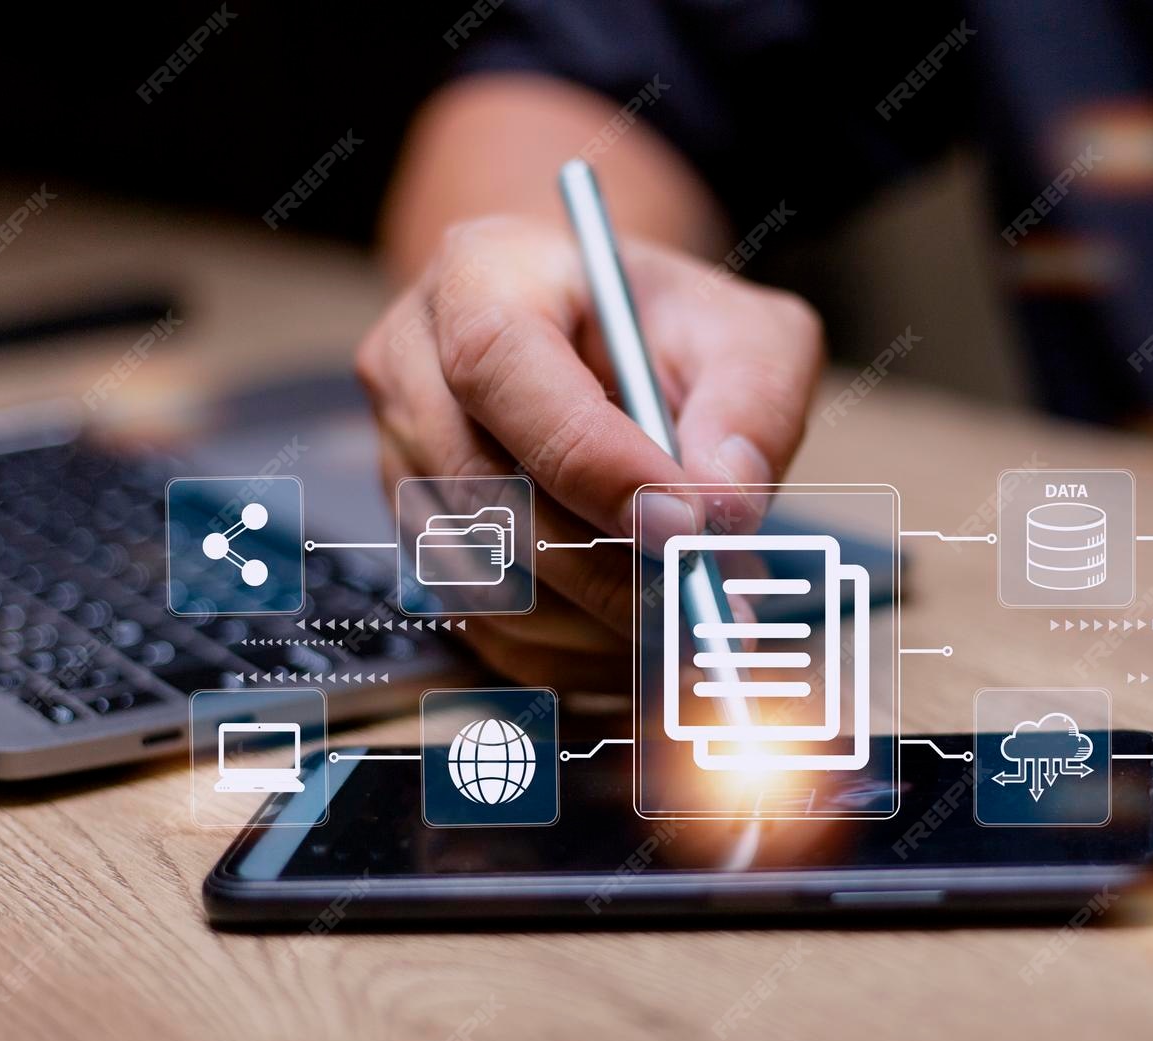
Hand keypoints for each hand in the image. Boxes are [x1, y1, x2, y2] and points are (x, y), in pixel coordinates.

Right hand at [356, 216, 823, 688]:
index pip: (499, 366)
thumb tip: (724, 507)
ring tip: (692, 618)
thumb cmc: (673, 332)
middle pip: (482, 486)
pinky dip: (571, 654)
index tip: (684, 525)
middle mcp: (412, 364)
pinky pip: (481, 624)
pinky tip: (645, 644)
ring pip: (479, 571)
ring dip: (595, 621)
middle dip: (607, 565)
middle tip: (709, 606)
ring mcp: (400, 458)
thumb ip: (752, 404)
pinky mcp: (417, 539)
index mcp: (481, 274)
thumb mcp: (747, 334)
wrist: (607, 346)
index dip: (589, 458)